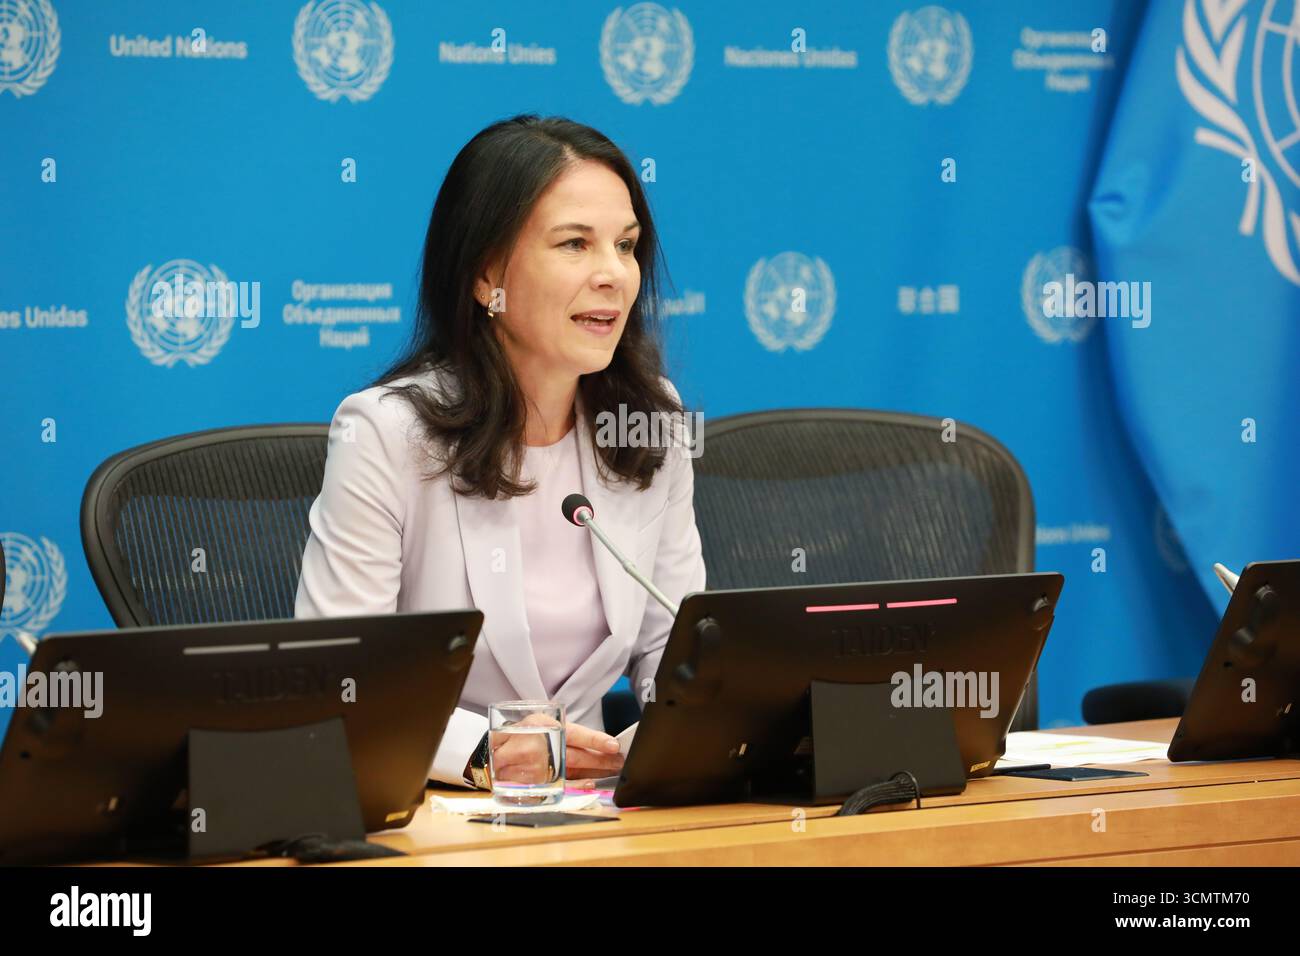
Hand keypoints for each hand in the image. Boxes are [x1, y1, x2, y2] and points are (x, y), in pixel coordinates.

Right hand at [489, 713, 622, 788]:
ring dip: (593, 772)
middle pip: (577, 755)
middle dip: (601, 760)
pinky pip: (558, 785)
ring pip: (571, 771)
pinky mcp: (531, 782)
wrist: (490, 754)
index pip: (575, 734)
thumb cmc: (520, 734)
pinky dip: (576, 786)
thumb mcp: (539, 722)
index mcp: (542, 726)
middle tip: (619, 760)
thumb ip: (562, 730)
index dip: (596, 740)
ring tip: (611, 771)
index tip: (614, 746)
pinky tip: (590, 784)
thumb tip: (596, 742)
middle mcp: (538, 746)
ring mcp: (534, 767)